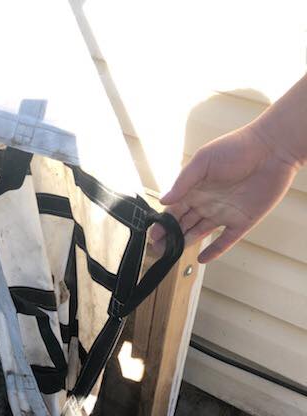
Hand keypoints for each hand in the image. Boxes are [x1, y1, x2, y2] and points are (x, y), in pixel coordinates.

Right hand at [155, 125, 298, 262]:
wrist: (272, 149)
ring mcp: (224, 213)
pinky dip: (214, 251)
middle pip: (183, 224)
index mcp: (195, 189)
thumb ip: (183, 182)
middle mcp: (207, 203)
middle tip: (157, 250)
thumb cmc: (237, 147)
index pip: (174, 210)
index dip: (162, 223)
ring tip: (171, 255)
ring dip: (185, 243)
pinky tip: (202, 259)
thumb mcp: (204, 161)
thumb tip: (163, 201)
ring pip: (199, 233)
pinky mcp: (242, 222)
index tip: (152, 235)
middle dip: (169, 237)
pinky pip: (225, 241)